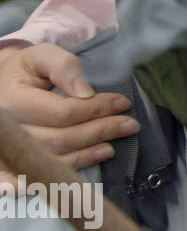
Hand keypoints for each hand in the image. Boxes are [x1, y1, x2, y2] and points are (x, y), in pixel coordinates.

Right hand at [0, 43, 137, 192]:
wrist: (2, 87)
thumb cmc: (26, 70)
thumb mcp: (42, 57)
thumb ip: (64, 67)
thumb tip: (86, 92)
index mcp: (14, 100)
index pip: (62, 112)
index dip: (96, 108)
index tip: (122, 102)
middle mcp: (9, 129)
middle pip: (61, 138)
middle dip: (100, 131)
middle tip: (130, 125)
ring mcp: (10, 149)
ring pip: (55, 158)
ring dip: (90, 152)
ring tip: (115, 144)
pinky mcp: (14, 165)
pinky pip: (43, 174)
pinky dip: (69, 169)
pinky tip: (92, 159)